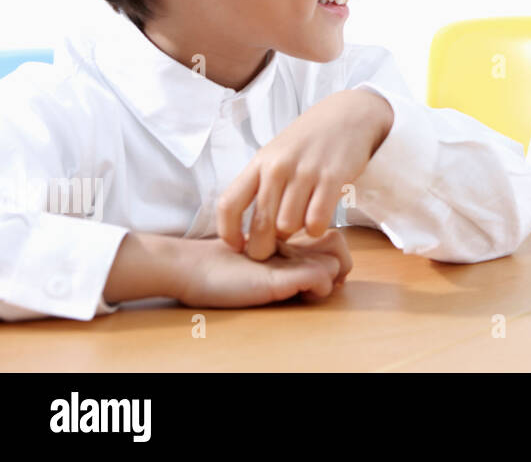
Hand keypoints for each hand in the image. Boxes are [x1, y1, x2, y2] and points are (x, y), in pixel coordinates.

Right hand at [171, 229, 353, 308]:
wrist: (189, 267)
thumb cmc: (219, 269)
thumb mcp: (257, 264)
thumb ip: (280, 262)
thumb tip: (310, 276)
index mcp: (287, 242)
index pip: (330, 237)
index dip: (333, 254)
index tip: (323, 274)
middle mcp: (292, 246)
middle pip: (338, 243)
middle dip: (339, 264)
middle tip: (324, 281)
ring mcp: (287, 260)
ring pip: (335, 259)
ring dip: (330, 277)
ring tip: (311, 289)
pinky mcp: (278, 275)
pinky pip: (318, 276)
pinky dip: (318, 287)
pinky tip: (300, 294)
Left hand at [217, 89, 393, 259]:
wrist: (348, 115)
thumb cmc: (308, 142)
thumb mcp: (276, 156)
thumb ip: (261, 185)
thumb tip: (244, 228)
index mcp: (259, 163)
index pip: (229, 204)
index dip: (229, 233)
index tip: (238, 246)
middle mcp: (279, 167)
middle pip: (260, 224)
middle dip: (263, 247)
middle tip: (272, 251)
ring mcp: (306, 172)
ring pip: (288, 226)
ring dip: (294, 233)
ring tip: (299, 224)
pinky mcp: (333, 178)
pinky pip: (316, 221)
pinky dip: (316, 229)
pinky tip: (318, 221)